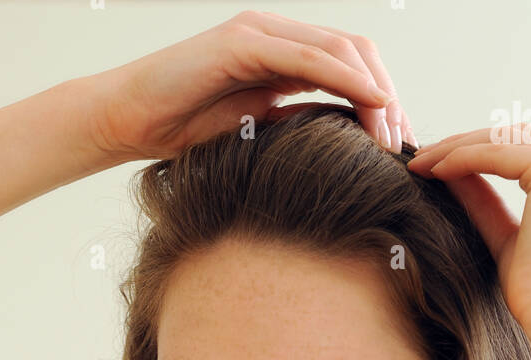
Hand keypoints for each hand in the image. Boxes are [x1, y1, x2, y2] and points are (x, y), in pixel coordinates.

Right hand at [83, 9, 414, 163]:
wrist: (127, 120)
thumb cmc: (179, 135)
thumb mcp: (253, 136)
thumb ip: (293, 129)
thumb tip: (339, 153)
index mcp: (281, 57)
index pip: (349, 67)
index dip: (382, 102)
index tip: (400, 148)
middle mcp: (277, 37)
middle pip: (356, 52)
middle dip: (388, 98)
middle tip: (403, 147)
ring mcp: (261, 34)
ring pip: (341, 50)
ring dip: (375, 92)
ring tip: (390, 137)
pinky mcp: (244, 42)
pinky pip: (312, 56)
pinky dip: (348, 79)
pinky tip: (373, 106)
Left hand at [407, 124, 530, 346]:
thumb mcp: (507, 240)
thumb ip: (486, 204)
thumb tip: (450, 175)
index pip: (528, 152)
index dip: (481, 155)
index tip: (439, 168)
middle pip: (517, 137)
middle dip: (466, 144)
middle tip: (423, 158)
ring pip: (506, 138)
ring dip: (458, 146)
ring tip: (421, 163)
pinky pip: (498, 152)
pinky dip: (462, 157)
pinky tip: (435, 170)